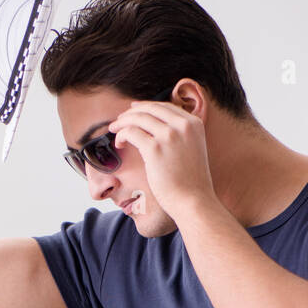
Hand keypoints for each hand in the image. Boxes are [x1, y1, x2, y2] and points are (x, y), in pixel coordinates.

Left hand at [107, 96, 218, 223]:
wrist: (194, 201)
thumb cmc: (191, 182)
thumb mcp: (192, 149)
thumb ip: (181, 136)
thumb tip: (157, 130)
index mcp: (194, 123)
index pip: (165, 107)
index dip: (146, 106)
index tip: (133, 110)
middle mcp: (183, 125)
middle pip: (150, 108)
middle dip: (131, 113)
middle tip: (119, 120)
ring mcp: (169, 135)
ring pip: (138, 118)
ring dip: (123, 122)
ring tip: (114, 129)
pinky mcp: (155, 148)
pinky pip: (131, 132)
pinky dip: (121, 135)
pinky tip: (119, 144)